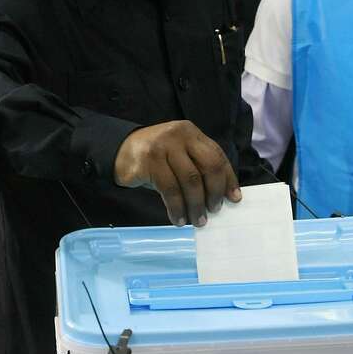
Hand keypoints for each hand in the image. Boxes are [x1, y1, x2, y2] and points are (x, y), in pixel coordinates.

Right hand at [114, 120, 241, 227]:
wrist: (119, 151)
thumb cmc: (156, 158)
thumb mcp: (179, 155)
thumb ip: (199, 167)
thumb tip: (223, 196)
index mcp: (191, 133)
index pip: (217, 155)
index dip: (228, 179)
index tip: (233, 199)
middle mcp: (179, 135)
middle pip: (208, 166)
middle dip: (214, 192)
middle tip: (214, 211)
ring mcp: (163, 146)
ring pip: (190, 181)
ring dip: (196, 205)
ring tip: (197, 220)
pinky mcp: (149, 161)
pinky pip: (169, 190)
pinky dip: (176, 207)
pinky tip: (179, 218)